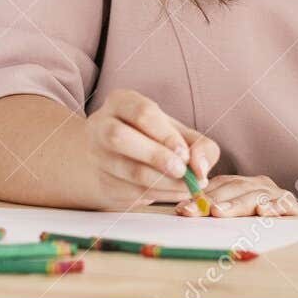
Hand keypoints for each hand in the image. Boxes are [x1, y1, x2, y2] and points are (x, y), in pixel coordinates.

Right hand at [85, 89, 220, 209]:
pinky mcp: (100, 181)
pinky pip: (127, 191)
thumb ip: (200, 146)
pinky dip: (155, 195)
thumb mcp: (179, 134)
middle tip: (182, 171)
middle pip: (120, 138)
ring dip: (160, 182)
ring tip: (186, 186)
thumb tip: (201, 167)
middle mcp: (102, 125)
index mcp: (122, 102)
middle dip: (156, 156)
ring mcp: (96, 155)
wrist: (120, 160)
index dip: (165, 135)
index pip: (142, 113)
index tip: (185, 153)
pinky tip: (173, 193)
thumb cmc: (155, 140)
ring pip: (125, 169)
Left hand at [179, 174, 297, 217]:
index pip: (220, 185)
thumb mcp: (234, 217)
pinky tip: (264, 213)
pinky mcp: (295, 209)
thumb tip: (182, 210)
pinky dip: (274, 208)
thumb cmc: (259, 227)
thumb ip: (213, 211)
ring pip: (255, 196)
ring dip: (237, 204)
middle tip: (194, 211)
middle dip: (212, 200)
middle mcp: (260, 186)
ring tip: (219, 212)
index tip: (183, 210)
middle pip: (235, 188)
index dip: (201, 196)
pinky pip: (284, 206)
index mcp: (244, 185)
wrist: (296, 233)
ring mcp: (278, 196)